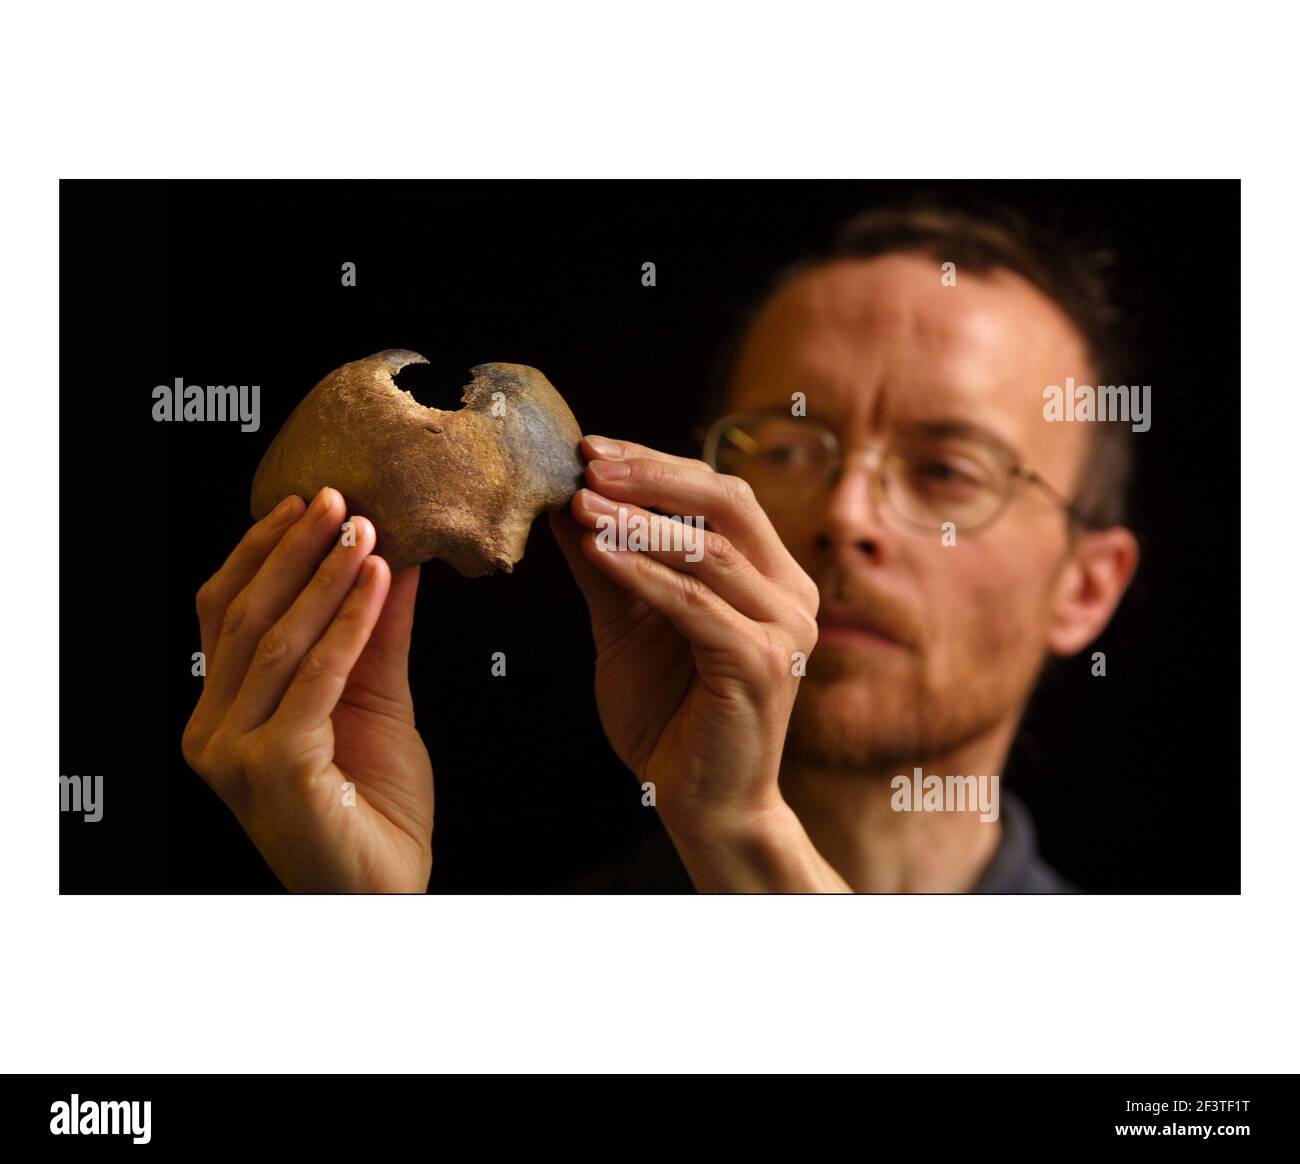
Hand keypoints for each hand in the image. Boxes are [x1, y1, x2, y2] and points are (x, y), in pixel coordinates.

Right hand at [182, 488, 433, 891]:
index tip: (304, 502)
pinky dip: (350, 621)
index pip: (224, 612)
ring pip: (276, 639)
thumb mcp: (374, 699)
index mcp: (222, 712)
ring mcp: (234, 754)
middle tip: (338, 500)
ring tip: (366, 531)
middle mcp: (212, 731)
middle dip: (294, 550)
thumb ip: (374, 633)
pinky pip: (315, 676)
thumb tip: (389, 555)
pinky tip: (380, 581)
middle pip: (244, 616)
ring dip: (326, 577)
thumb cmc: (374, 805)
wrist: (385, 888)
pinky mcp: (273, 769)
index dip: (261, 551)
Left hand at [552, 436, 848, 890]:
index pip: (720, 493)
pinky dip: (643, 573)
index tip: (591, 447)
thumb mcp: (627, 625)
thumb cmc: (667, 714)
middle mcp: (791, 593)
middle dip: (653, 475)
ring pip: (711, 550)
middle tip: (588, 459)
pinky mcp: (762, 665)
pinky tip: (597, 553)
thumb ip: (606, 564)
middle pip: (729, 501)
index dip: (656, 464)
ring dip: (640, 521)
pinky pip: (696, 603)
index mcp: (770, 575)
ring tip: (581, 501)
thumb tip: (566, 499)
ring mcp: (785, 628)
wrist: (698, 800)